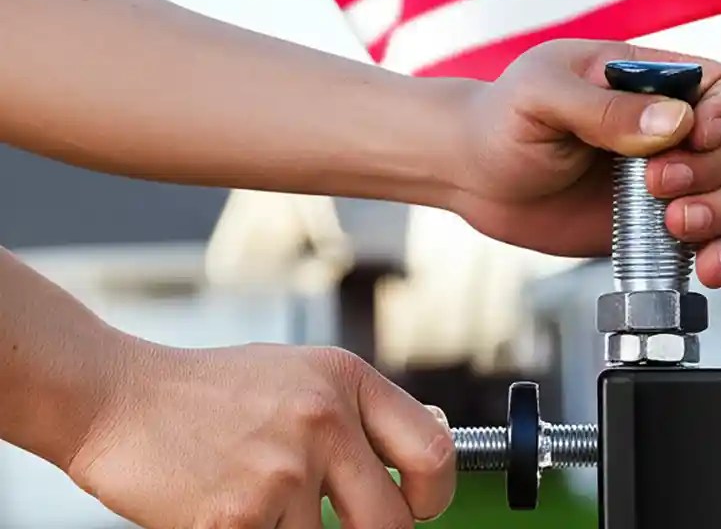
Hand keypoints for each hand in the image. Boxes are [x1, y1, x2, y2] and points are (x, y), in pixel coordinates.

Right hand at [67, 340, 453, 528]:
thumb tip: (415, 464)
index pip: (433, 451)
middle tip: (344, 528)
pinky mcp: (236, 517)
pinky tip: (225, 508)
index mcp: (346, 380)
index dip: (434, 494)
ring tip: (255, 497)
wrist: (116, 397)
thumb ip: (356, 414)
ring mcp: (281, 470)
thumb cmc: (208, 393)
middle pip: (391, 523)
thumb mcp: (299, 376)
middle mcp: (322, 420)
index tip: (419, 506)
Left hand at [449, 39, 720, 287]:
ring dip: (718, 213)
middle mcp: (667, 130)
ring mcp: (664, 181)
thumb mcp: (543, 96)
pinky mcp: (653, 227)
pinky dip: (718, 256)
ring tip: (673, 224)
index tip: (696, 134)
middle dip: (708, 170)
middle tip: (654, 183)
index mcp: (651, 82)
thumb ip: (605, 108)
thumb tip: (674, 122)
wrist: (470, 175)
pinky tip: (709, 268)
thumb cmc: (501, 119)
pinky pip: (706, 241)